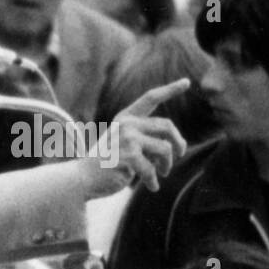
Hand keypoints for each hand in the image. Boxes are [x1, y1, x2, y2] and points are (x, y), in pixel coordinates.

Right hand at [81, 79, 189, 198]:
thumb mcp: (126, 146)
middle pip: (167, 126)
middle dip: (178, 144)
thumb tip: (176, 146)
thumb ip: (146, 140)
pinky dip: (153, 181)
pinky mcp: (128, 155)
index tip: (187, 82)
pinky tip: (151, 186)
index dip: (171, 89)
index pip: (151, 98)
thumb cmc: (106, 164)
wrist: (81, 179)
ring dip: (166, 165)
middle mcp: (127, 124)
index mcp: (125, 118)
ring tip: (160, 174)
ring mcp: (127, 138)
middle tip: (179, 155)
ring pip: (165, 149)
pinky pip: (153, 169)